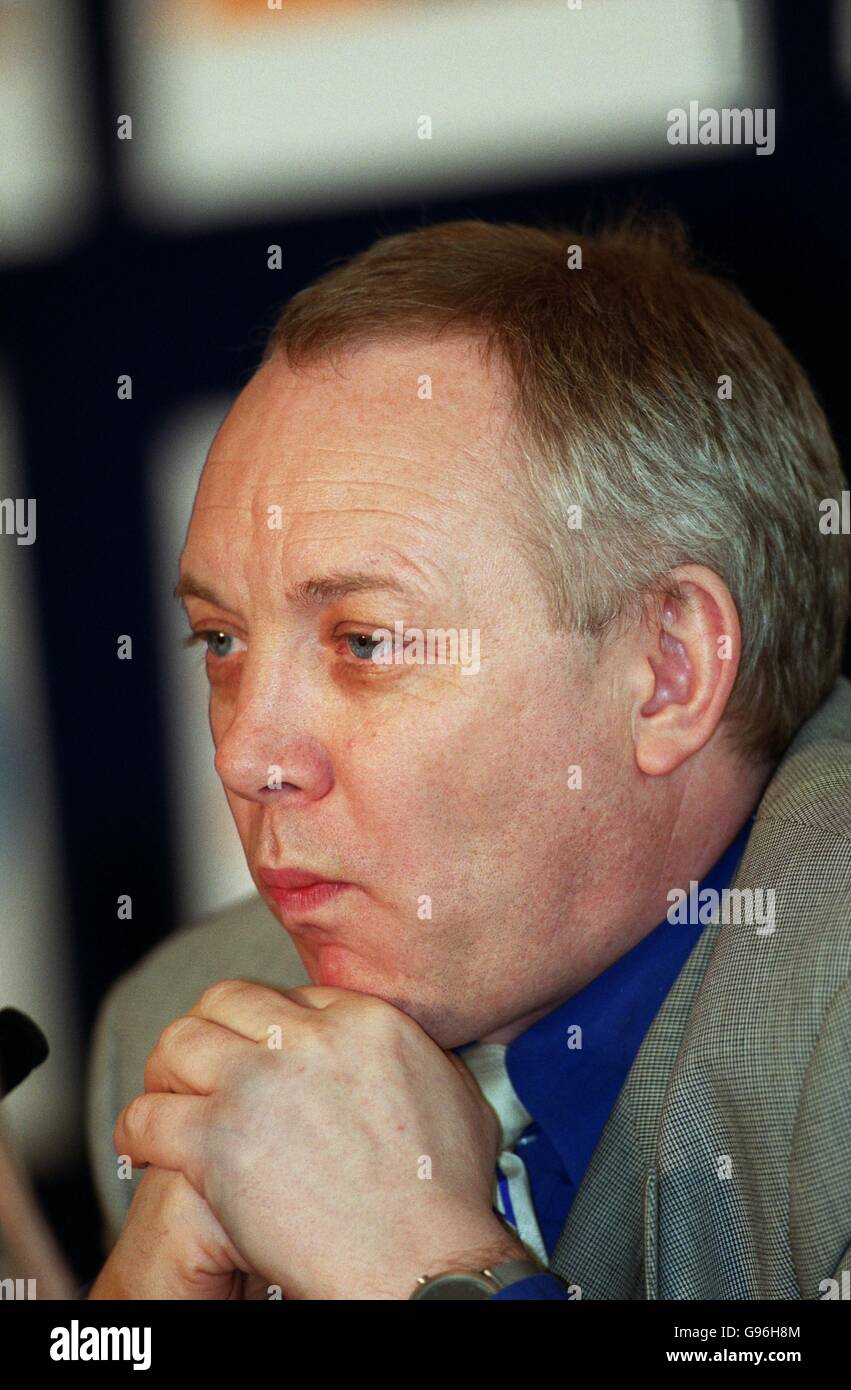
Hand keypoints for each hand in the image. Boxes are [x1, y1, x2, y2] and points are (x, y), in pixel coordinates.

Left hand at [114, 981, 526, 1298]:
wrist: (422, 1260)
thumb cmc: (446, 1198)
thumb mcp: (456, 1094)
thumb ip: (422, 1058)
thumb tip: (407, 1055)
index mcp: (364, 1021)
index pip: (293, 996)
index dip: (270, 1025)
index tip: (261, 1053)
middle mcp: (307, 1040)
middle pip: (229, 1000)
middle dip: (209, 1028)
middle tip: (202, 1063)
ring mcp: (258, 1085)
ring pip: (180, 1041)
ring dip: (166, 1069)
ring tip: (167, 1095)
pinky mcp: (218, 1141)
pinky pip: (149, 1114)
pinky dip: (138, 1128)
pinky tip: (145, 1145)